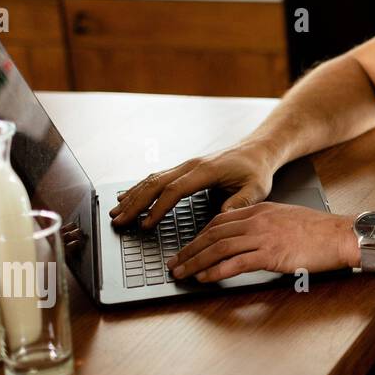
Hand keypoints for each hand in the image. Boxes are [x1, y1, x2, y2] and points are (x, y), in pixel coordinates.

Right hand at [109, 139, 279, 229]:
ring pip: (153, 179)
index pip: (175, 190)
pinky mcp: (186, 169)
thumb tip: (223, 216)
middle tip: (118, 220)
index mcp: (206, 171)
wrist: (258, 150)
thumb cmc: (257, 170)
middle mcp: (192, 166)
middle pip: (156, 183)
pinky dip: (141, 188)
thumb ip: (241, 203)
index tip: (145, 225)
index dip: (158, 208)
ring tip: (116, 211)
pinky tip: (129, 197)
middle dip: (135, 203)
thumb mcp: (257, 188)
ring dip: (133, 196)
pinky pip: (158, 177)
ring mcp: (187, 165)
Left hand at [165, 202, 358, 282]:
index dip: (200, 235)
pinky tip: (204, 278)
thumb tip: (252, 241)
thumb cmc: (321, 232)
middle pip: (213, 233)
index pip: (220, 220)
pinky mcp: (271, 254)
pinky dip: (216, 271)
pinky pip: (235, 263)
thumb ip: (267, 226)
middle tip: (173, 261)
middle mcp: (258, 220)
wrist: (342, 235)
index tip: (188, 246)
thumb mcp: (289, 220)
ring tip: (181, 273)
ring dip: (195, 261)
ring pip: (218, 248)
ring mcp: (263, 236)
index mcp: (262, 210)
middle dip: (189, 248)